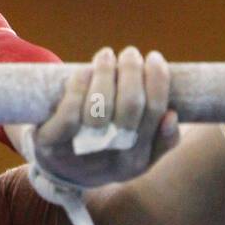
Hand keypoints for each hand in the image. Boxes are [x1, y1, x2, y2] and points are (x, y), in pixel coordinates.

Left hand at [21, 46, 180, 187]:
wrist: (58, 171)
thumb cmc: (105, 151)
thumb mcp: (137, 154)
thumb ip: (162, 140)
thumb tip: (172, 115)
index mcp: (137, 160)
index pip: (155, 112)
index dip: (157, 80)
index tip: (155, 58)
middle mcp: (110, 158)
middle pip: (130, 105)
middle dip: (132, 71)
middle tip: (130, 53)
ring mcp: (80, 152)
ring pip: (99, 107)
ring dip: (106, 74)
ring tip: (106, 56)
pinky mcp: (52, 143)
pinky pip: (69, 114)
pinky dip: (78, 88)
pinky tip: (85, 72)